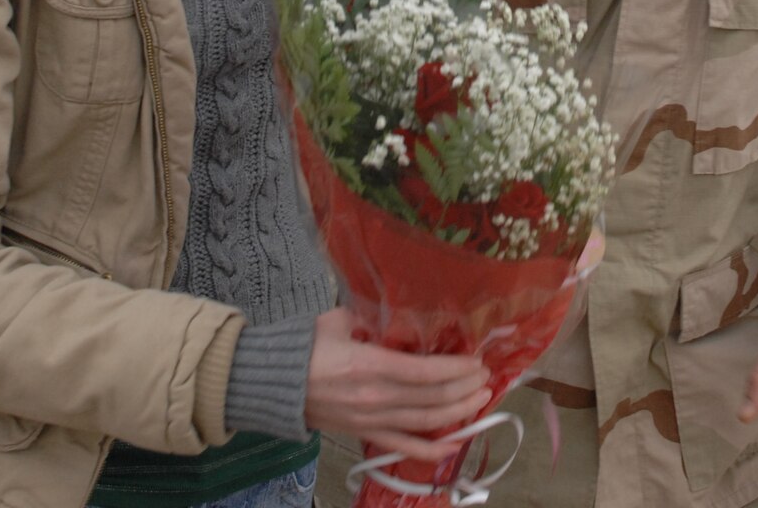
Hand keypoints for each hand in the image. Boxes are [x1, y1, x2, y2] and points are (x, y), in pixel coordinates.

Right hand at [303, 309, 493, 462]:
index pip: (425, 371)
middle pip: (433, 397)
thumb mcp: (338, 319)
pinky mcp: (365, 433)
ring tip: (481, 400)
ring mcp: (371, 420)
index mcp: (369, 364)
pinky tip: (456, 444)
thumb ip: (369, 315)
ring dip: (459, 412)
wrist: (270, 383)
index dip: (456, 368)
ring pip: (425, 421)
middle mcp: (375, 397)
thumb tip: (394, 308)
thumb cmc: (303, 347)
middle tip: (486, 377)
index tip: (476, 360)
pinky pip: (403, 446)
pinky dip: (432, 449)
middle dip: (465, 388)